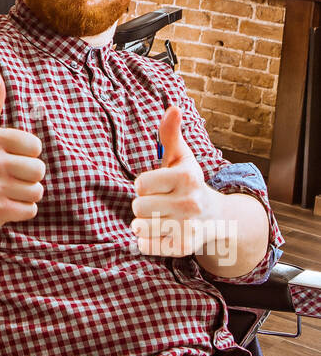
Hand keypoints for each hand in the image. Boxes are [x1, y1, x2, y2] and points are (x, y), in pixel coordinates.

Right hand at [0, 64, 44, 229]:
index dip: (27, 153)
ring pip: (36, 191)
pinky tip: (4, 204)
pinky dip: (22, 210)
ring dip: (26, 193)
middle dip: (28, 175)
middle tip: (8, 176)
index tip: (9, 156)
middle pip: (38, 170)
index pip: (36, 146)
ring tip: (6, 190)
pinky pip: (30, 210)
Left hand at [131, 106, 223, 256]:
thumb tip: (173, 107)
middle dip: (143, 205)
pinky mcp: (183, 248)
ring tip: (159, 218)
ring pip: (140, 227)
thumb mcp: (182, 158)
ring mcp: (188, 228)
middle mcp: (190, 203)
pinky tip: (160, 233)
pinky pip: (146, 246)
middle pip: (138, 206)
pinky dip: (147, 241)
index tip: (157, 186)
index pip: (140, 184)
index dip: (144, 185)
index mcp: (187, 178)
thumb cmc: (189, 183)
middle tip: (159, 203)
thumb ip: (170, 134)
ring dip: (143, 223)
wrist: (218, 218)